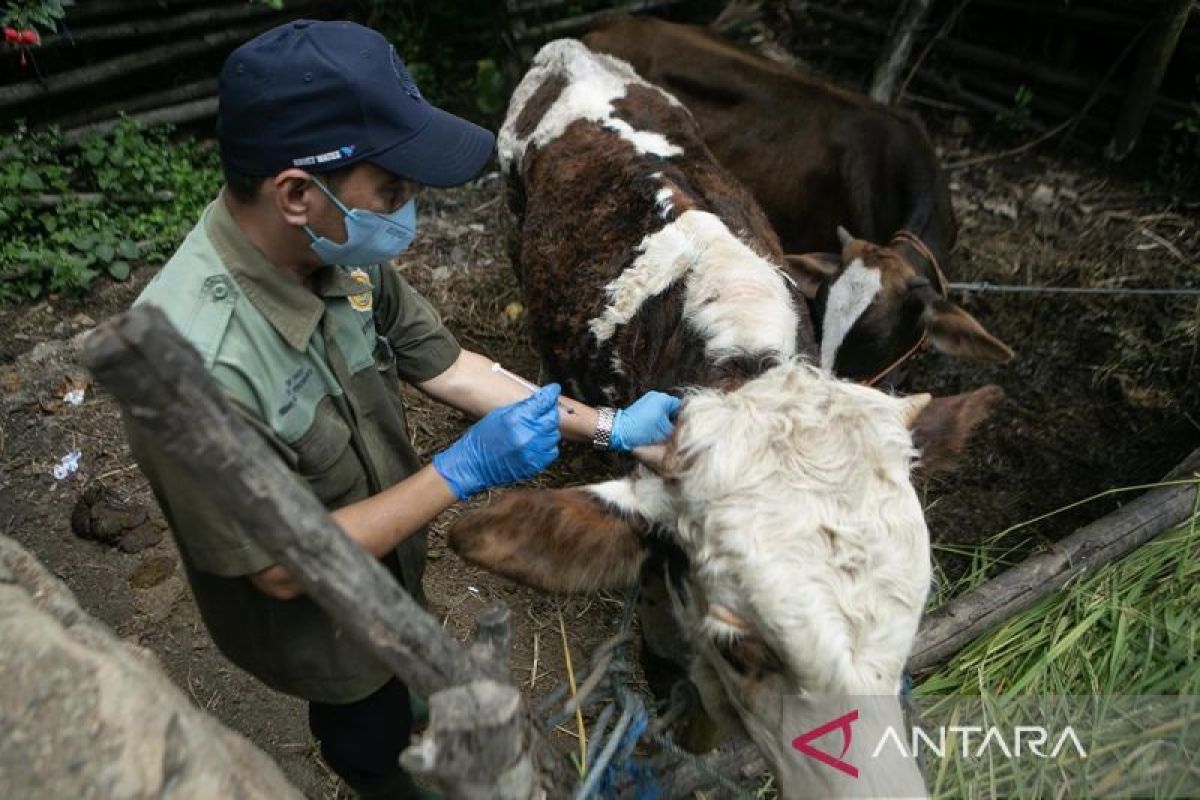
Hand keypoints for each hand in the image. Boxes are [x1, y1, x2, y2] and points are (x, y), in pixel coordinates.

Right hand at [433, 384, 561, 499]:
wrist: (472, 466)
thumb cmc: (481, 439)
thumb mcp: (498, 415)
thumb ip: (521, 408)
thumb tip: (539, 400)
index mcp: (515, 419)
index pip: (543, 401)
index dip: (551, 393)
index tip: (553, 390)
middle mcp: (526, 436)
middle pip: (552, 418)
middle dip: (550, 411)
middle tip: (545, 410)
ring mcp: (532, 452)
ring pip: (554, 435)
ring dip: (548, 429)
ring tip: (537, 428)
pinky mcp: (534, 465)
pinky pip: (552, 451)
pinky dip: (547, 445)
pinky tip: (537, 442)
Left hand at [611, 391, 680, 450]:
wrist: (618, 432)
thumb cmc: (640, 431)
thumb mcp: (664, 433)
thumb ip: (677, 431)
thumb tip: (685, 433)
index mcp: (664, 399)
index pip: (683, 407)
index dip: (687, 419)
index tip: (688, 430)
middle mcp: (656, 396)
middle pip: (674, 409)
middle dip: (677, 421)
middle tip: (680, 433)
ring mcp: (648, 401)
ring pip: (665, 412)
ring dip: (668, 422)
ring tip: (670, 434)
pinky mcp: (642, 407)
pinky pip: (656, 413)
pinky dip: (660, 421)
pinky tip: (660, 432)